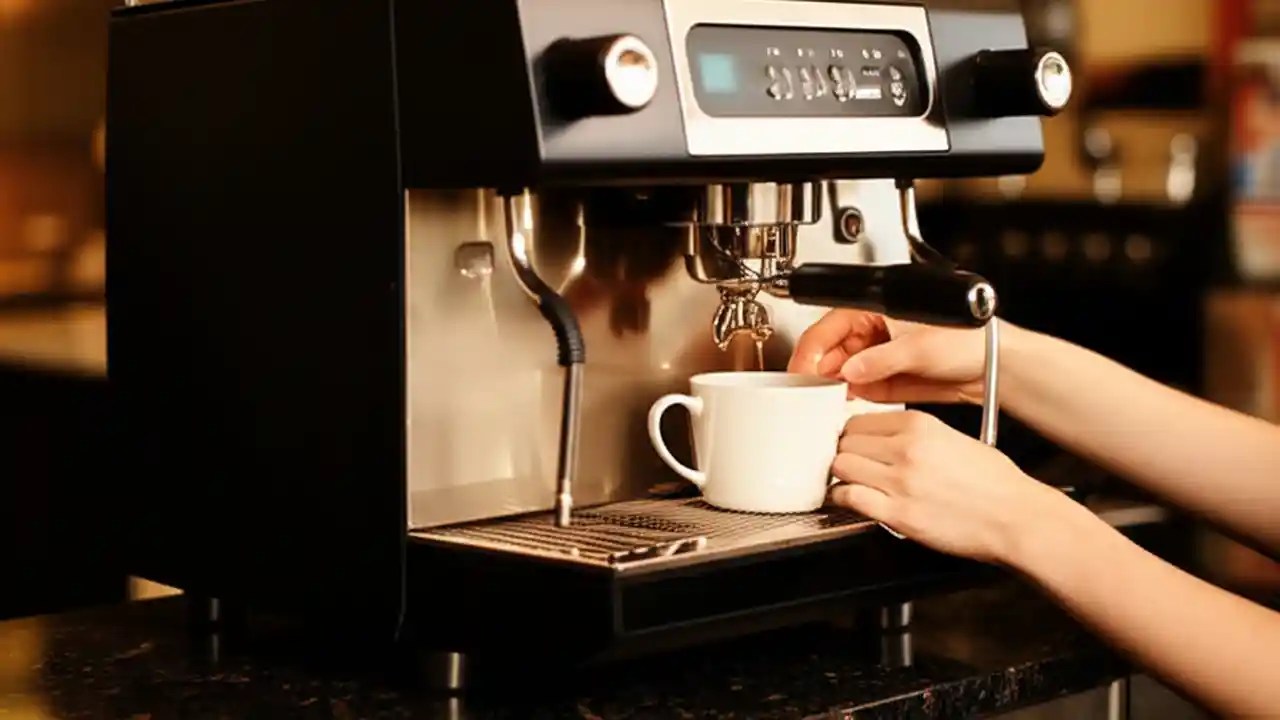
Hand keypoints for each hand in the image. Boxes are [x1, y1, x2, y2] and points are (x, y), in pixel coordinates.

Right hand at [787, 309, 987, 403]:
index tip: (801, 371)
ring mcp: (880, 354)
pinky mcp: (887, 377)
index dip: (812, 350)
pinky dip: (850, 397)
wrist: (997, 365)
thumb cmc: (970, 338)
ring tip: (827, 400)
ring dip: (833, 386)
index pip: (829, 326)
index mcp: (876, 307)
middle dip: (819, 371)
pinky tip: (845, 405)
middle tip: (809, 392)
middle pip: (831, 350)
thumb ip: (880, 361)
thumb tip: (849, 373)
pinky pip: (859, 387)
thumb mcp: (919, 347)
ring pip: (842, 370)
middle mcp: (874, 329)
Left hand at [830, 410, 1066, 565]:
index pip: (859, 421)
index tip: (852, 445)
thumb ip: (915, 435)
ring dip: (841, 476)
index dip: (851, 436)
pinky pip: (849, 497)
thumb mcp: (954, 438)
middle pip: (845, 442)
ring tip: (850, 482)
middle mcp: (906, 448)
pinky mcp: (898, 513)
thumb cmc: (994, 484)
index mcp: (920, 425)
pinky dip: (843, 498)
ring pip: (841, 466)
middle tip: (849, 465)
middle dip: (843, 454)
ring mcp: (900, 481)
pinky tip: (851, 500)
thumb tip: (883, 440)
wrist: (1016, 517)